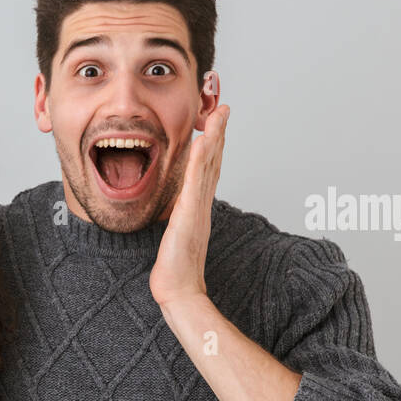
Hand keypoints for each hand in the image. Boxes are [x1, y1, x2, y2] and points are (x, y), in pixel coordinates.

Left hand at [149, 104, 228, 307]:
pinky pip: (195, 182)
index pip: (208, 171)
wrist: (179, 291)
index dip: (214, 147)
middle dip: (220, 134)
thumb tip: (177, 218)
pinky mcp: (189, 215)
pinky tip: (204, 140)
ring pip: (209, 166)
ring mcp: (198, 208)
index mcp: (198, 209)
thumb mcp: (176, 238)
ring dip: (215, 137)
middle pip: (214, 162)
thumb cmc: (175, 271)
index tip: (216, 125)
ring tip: (220, 113)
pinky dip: (202, 160)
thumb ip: (179, 223)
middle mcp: (201, 205)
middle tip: (224, 108)